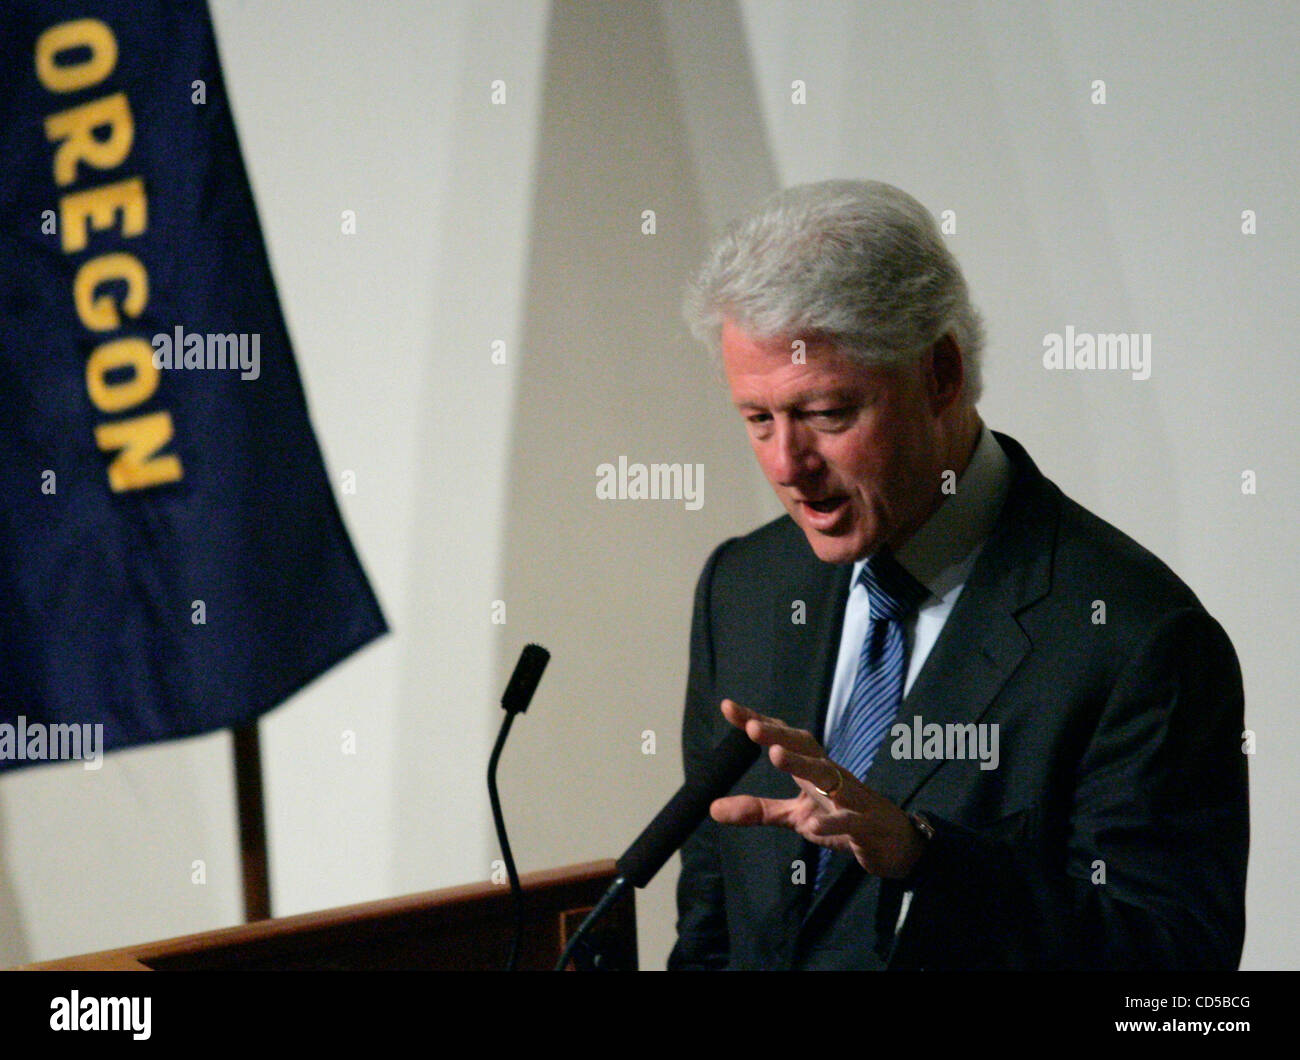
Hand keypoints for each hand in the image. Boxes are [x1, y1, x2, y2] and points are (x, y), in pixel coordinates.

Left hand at [710, 699, 927, 879]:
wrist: (895, 845)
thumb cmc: (843, 820)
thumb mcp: (795, 816)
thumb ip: (758, 809)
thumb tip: (713, 808)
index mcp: (813, 769)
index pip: (783, 739)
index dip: (758, 722)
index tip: (728, 707)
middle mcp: (832, 776)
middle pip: (806, 748)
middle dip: (779, 736)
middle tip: (751, 727)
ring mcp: (852, 798)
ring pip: (829, 776)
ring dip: (802, 765)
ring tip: (775, 756)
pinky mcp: (866, 825)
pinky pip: (849, 821)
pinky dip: (832, 822)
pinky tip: (812, 827)